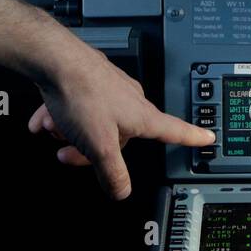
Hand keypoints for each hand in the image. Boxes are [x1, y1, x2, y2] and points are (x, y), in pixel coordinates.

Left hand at [29, 48, 213, 198]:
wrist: (53, 58)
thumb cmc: (81, 93)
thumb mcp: (99, 146)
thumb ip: (112, 173)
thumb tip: (122, 191)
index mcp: (141, 116)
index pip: (175, 131)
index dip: (192, 137)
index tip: (207, 137)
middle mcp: (130, 100)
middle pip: (118, 137)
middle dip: (90, 149)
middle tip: (69, 154)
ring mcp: (108, 88)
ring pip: (93, 122)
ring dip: (69, 131)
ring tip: (52, 128)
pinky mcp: (87, 80)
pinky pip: (77, 108)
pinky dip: (59, 116)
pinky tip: (43, 120)